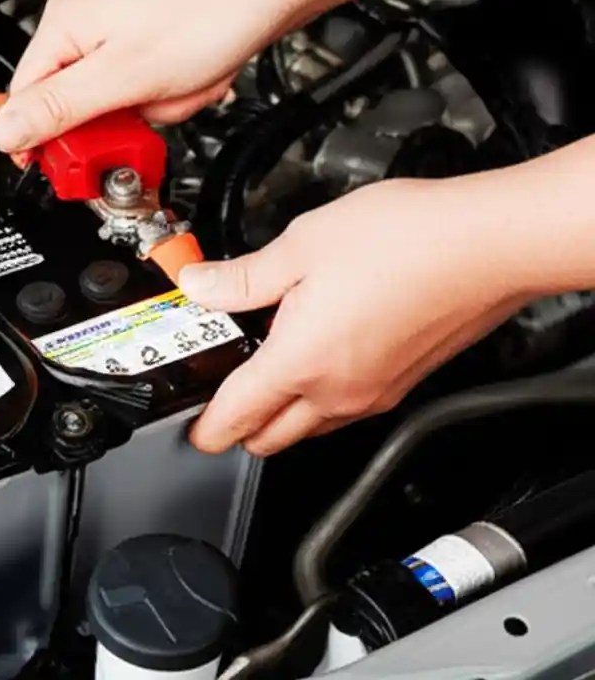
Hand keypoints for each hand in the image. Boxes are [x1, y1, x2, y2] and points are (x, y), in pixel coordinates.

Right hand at [0, 0, 313, 152]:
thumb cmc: (208, 15)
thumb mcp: (122, 79)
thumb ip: (58, 111)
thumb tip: (4, 135)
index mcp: (65, 22)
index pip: (27, 98)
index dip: (46, 141)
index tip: (66, 167)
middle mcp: (85, 13)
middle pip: (74, 98)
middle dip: (116, 119)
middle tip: (141, 123)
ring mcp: (118, 17)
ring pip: (114, 92)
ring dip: (149, 106)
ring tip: (179, 92)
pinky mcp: (150, 25)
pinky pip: (142, 75)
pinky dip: (167, 89)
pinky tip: (189, 80)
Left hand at [180, 178, 531, 455]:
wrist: (490, 242)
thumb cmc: (409, 239)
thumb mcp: (301, 244)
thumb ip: (242, 277)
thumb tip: (198, 286)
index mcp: (301, 362)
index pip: (232, 421)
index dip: (202, 428)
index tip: (190, 424)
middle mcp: (338, 392)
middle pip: (268, 440)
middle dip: (237, 424)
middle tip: (223, 382)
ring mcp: (375, 393)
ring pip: (309, 428)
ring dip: (281, 410)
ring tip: (268, 356)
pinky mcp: (403, 383)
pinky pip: (346, 408)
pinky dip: (321, 394)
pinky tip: (319, 347)